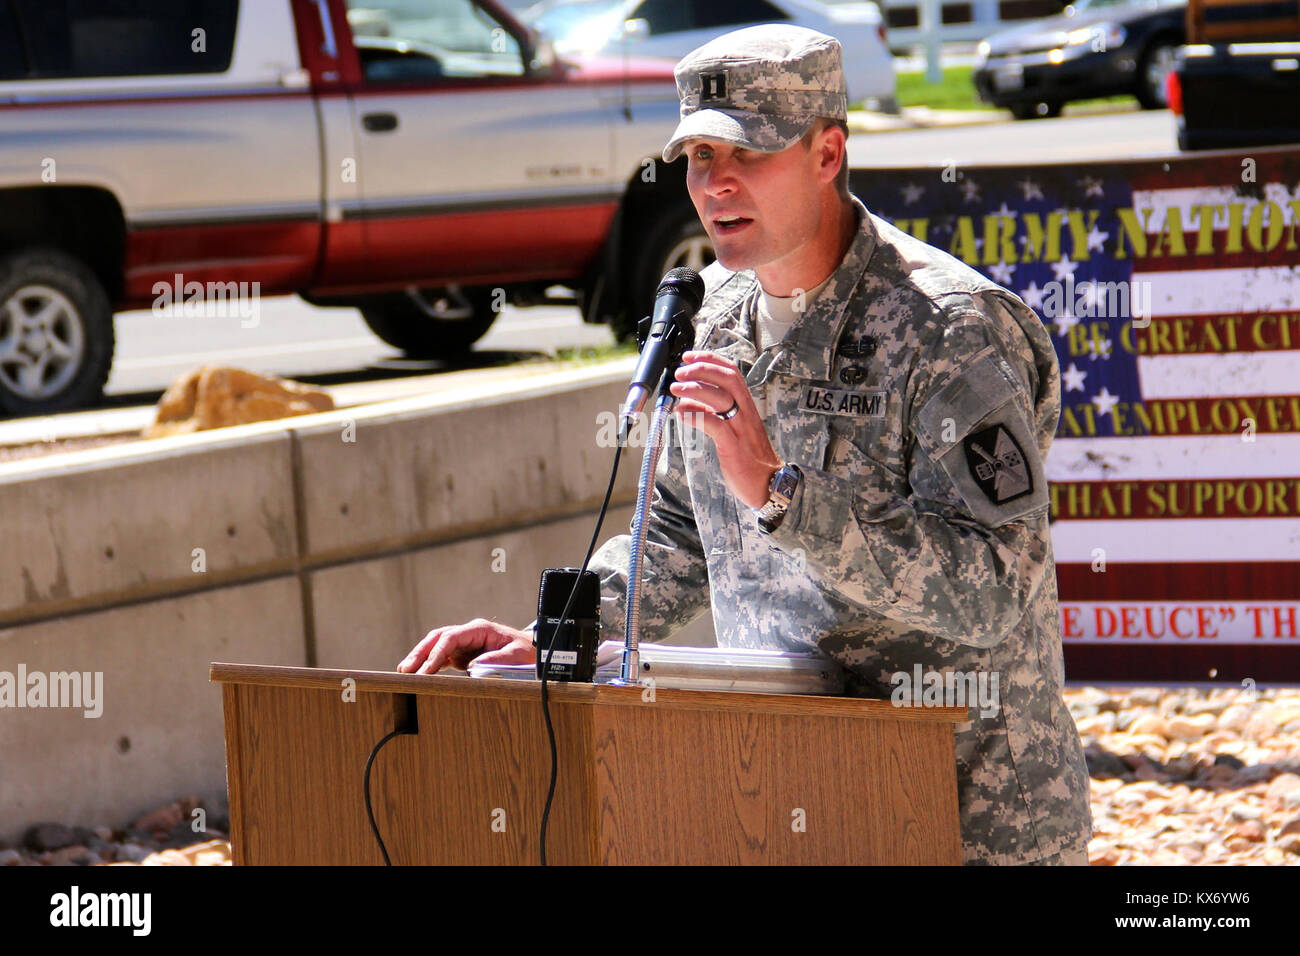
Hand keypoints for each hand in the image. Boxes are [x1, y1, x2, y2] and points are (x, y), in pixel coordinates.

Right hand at [397, 618, 533, 674]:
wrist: (531, 651)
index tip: (426, 668)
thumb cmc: (525, 652)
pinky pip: (442, 657)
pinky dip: (430, 665)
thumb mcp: (516, 655)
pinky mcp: (463, 654)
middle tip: (406, 669)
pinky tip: (419, 674)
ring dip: (421, 658)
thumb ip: (496, 660)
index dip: (436, 652)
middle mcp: (468, 633)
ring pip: (436, 646)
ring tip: (405, 671)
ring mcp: (464, 643)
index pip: (450, 637)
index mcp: (479, 629)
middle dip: (420, 652)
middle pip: (438, 638)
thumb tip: (473, 667)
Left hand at [668, 350, 781, 508]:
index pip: (732, 372)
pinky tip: (682, 414)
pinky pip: (715, 426)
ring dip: (695, 389)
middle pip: (728, 379)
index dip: (710, 360)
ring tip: (676, 389)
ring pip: (721, 398)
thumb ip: (714, 412)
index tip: (690, 356)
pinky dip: (696, 416)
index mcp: (747, 406)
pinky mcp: (733, 447)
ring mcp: (741, 429)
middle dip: (702, 369)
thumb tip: (689, 399)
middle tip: (680, 371)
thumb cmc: (748, 457)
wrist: (768, 484)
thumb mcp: (733, 428)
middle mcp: (746, 413)